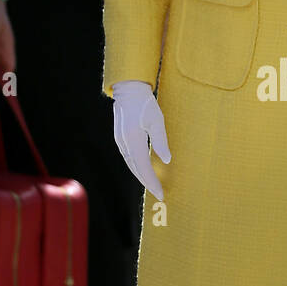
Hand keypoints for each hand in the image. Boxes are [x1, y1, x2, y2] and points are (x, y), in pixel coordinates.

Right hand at [112, 79, 170, 198]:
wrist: (128, 91)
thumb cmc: (145, 104)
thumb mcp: (157, 120)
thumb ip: (160, 141)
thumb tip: (166, 160)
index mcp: (134, 139)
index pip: (143, 166)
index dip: (152, 181)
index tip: (160, 193)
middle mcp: (124, 143)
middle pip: (136, 169)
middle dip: (147, 182)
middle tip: (159, 194)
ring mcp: (120, 141)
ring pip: (131, 164)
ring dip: (141, 176)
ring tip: (153, 185)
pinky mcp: (120, 139)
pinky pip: (129, 158)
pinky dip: (137, 167)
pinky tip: (144, 170)